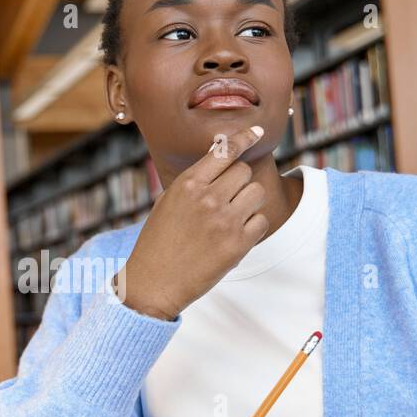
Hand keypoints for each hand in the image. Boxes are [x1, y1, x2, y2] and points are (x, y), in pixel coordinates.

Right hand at [112, 125, 268, 319]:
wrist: (154, 283)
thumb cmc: (157, 242)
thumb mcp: (166, 203)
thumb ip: (194, 181)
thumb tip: (220, 156)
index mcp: (187, 184)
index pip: (225, 151)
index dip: (244, 138)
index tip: (257, 132)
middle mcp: (208, 198)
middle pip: (244, 171)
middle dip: (239, 183)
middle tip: (226, 200)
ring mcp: (225, 221)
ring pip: (256, 192)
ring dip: (248, 202)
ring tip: (231, 218)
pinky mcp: (238, 244)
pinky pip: (261, 221)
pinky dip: (252, 227)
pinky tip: (234, 237)